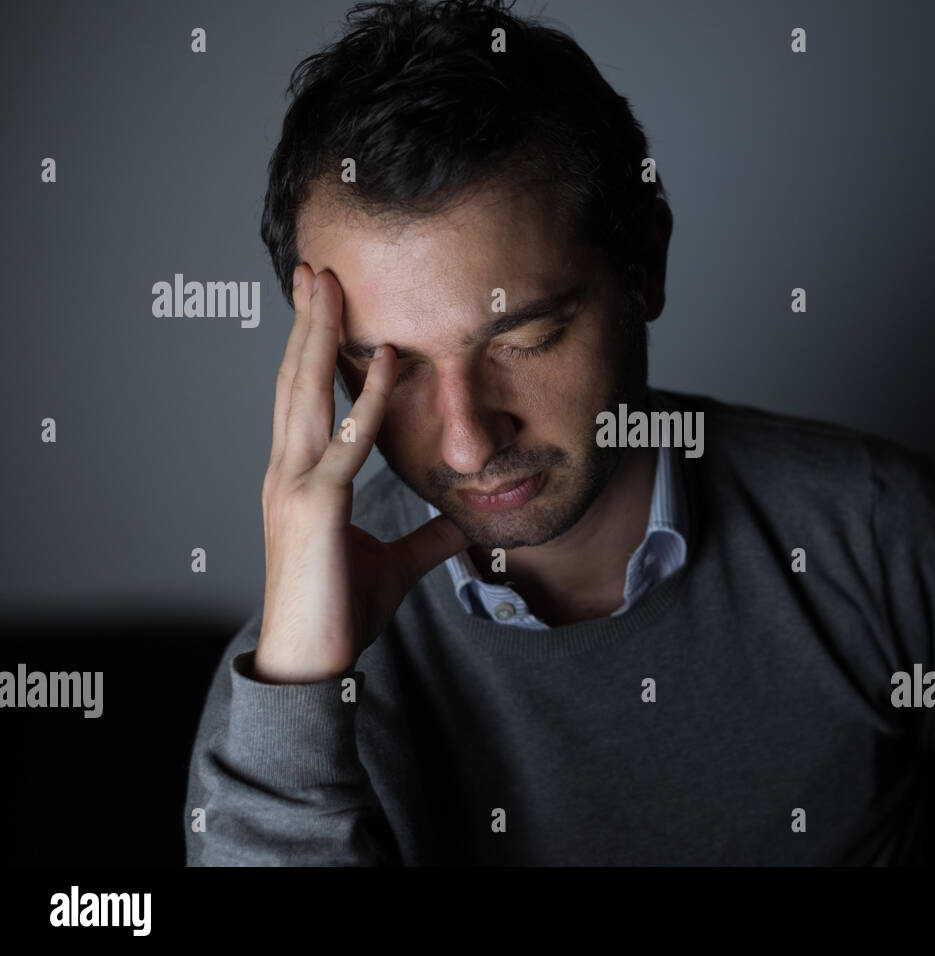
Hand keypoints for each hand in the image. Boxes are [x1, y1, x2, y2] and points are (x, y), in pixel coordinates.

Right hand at [252, 264, 467, 683]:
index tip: (323, 306)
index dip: (312, 350)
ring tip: (329, 283)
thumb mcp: (394, 566)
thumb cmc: (341, 614)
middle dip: (306, 322)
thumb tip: (460, 529)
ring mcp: (296, 485)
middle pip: (296, 380)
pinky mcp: (316, 508)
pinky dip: (369, 398)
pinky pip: (349, 442)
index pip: (305, 398)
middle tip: (314, 268)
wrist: (311, 666)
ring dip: (321, 335)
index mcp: (301, 478)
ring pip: (308, 395)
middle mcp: (288, 471)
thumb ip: (424, 541)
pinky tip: (388, 360)